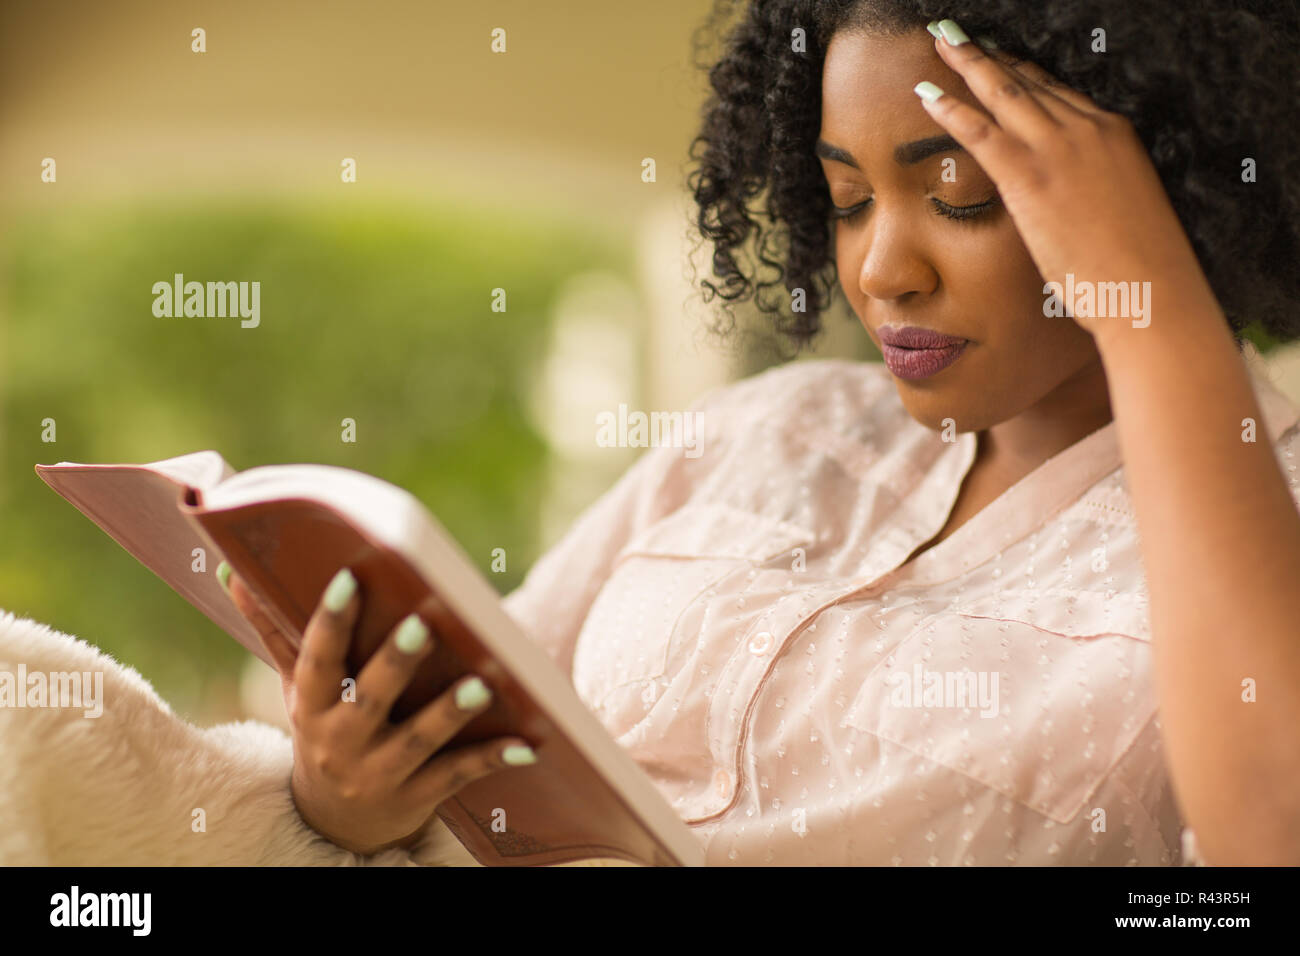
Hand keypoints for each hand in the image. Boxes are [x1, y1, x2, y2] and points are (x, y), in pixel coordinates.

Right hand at [219, 563, 536, 855]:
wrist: (333, 824)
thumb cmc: (322, 729)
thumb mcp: (295, 689)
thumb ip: (272, 632)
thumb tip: (231, 570)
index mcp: (311, 707)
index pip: (316, 660)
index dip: (330, 622)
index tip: (349, 580)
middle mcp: (341, 741)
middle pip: (369, 698)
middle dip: (395, 663)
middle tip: (423, 624)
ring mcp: (379, 773)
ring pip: (418, 741)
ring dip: (450, 713)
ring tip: (482, 684)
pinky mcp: (416, 797)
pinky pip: (456, 775)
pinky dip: (492, 759)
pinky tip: (527, 743)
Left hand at [915, 20, 1220, 337]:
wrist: (1150, 292)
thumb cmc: (1138, 271)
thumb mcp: (1120, 215)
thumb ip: (1093, 194)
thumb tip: (1072, 205)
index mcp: (1114, 136)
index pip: (1059, 94)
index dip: (1023, 74)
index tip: (999, 60)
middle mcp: (1088, 130)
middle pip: (1029, 82)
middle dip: (990, 57)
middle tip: (958, 36)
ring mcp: (1060, 150)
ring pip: (1003, 94)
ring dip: (967, 65)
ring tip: (939, 44)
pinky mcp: (1031, 177)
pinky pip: (981, 132)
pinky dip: (951, 109)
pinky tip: (925, 94)